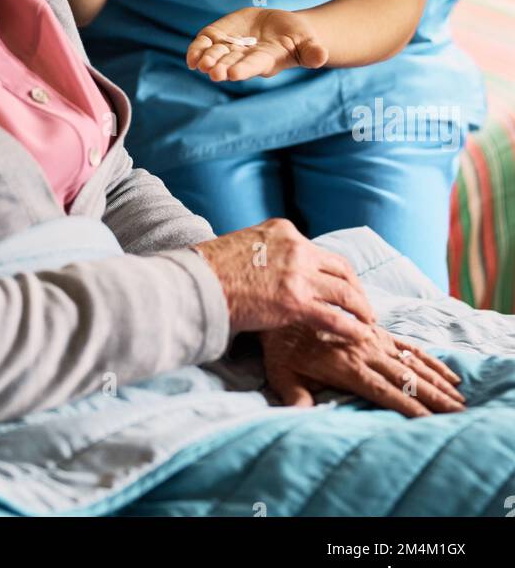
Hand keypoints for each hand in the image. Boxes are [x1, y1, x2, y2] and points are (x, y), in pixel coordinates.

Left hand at [187, 7, 327, 81]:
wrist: (282, 27)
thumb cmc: (299, 38)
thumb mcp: (308, 42)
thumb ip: (313, 50)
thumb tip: (322, 56)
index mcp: (266, 60)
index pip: (254, 65)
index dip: (244, 68)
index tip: (234, 74)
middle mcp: (245, 57)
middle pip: (231, 63)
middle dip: (222, 67)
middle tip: (212, 72)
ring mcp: (231, 48)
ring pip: (216, 55)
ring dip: (207, 59)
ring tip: (199, 64)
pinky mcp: (221, 36)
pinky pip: (206, 44)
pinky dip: (198, 50)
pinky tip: (191, 58)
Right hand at [192, 218, 377, 341]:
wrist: (199, 281)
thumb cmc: (213, 267)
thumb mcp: (246, 243)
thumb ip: (268, 253)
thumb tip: (274, 270)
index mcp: (284, 230)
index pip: (320, 251)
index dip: (335, 271)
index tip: (341, 284)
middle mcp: (297, 247)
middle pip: (341, 268)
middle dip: (355, 288)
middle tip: (362, 305)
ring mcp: (299, 274)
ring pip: (345, 292)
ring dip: (360, 308)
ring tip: (367, 322)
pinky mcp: (296, 302)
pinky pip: (335, 317)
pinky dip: (351, 327)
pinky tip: (359, 336)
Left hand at [259, 321, 466, 417]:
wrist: (284, 301)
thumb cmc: (279, 343)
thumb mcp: (281, 371)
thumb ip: (295, 394)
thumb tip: (303, 415)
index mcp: (346, 365)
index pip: (384, 391)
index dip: (408, 407)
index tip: (432, 422)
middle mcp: (365, 351)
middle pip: (406, 378)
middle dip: (434, 397)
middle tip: (459, 412)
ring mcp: (373, 339)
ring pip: (412, 362)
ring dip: (437, 380)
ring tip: (459, 397)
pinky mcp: (376, 331)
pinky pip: (408, 345)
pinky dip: (428, 359)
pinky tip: (446, 372)